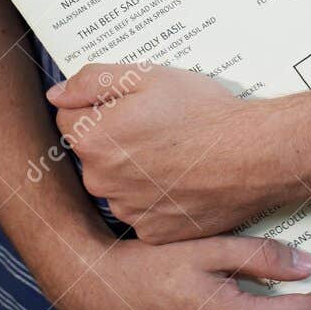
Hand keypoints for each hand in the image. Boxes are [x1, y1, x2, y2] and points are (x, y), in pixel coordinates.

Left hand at [48, 61, 272, 240]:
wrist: (253, 156)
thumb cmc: (203, 112)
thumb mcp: (147, 76)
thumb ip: (93, 81)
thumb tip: (57, 93)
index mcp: (94, 139)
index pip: (68, 118)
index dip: (97, 106)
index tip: (128, 105)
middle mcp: (101, 181)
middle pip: (92, 154)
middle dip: (114, 139)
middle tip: (157, 126)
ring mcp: (128, 211)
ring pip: (116, 185)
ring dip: (133, 171)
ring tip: (174, 153)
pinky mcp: (153, 233)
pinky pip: (142, 211)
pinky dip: (154, 198)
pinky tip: (180, 179)